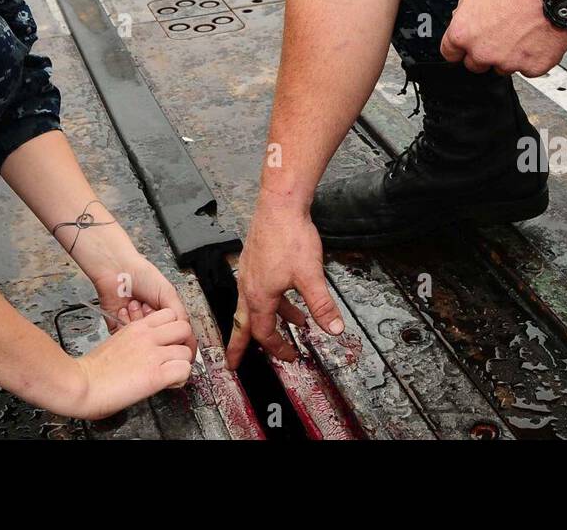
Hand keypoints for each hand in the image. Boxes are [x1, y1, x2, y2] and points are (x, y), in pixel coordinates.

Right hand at [68, 308, 194, 419]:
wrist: (80, 384)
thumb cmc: (92, 370)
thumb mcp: (116, 343)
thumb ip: (135, 342)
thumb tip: (143, 352)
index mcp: (137, 328)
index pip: (169, 315)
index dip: (172, 329)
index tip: (168, 341)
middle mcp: (148, 337)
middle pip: (183, 328)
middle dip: (182, 343)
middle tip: (174, 357)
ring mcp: (153, 354)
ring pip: (186, 351)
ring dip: (181, 364)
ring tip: (171, 374)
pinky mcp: (155, 374)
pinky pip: (184, 370)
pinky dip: (180, 379)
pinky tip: (169, 383)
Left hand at [90, 255, 198, 358]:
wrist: (116, 270)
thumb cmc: (141, 275)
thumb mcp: (168, 293)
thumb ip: (180, 316)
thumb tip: (188, 338)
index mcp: (164, 312)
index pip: (173, 333)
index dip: (173, 335)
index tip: (173, 337)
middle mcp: (150, 320)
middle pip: (156, 337)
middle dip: (153, 323)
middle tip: (148, 307)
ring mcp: (134, 325)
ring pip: (140, 339)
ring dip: (138, 320)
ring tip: (136, 304)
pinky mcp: (118, 327)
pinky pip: (123, 337)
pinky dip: (124, 323)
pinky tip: (124, 309)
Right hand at [226, 196, 343, 369]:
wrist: (279, 204)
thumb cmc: (289, 236)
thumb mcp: (310, 276)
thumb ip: (322, 305)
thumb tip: (334, 329)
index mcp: (259, 296)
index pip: (263, 333)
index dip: (277, 348)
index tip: (289, 356)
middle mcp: (248, 286)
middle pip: (242, 324)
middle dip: (239, 345)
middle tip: (233, 362)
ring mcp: (249, 272)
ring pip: (252, 305)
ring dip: (268, 318)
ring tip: (291, 323)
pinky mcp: (255, 259)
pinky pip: (258, 288)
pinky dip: (272, 298)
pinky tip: (288, 293)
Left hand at [439, 0, 566, 75]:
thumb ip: (466, 8)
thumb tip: (463, 15)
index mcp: (463, 32)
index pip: (450, 53)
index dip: (459, 48)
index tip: (465, 47)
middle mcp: (482, 51)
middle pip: (475, 64)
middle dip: (484, 52)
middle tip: (500, 35)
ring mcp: (507, 62)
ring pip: (503, 67)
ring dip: (510, 55)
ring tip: (523, 31)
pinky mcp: (532, 68)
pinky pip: (528, 68)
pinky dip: (533, 57)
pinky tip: (537, 37)